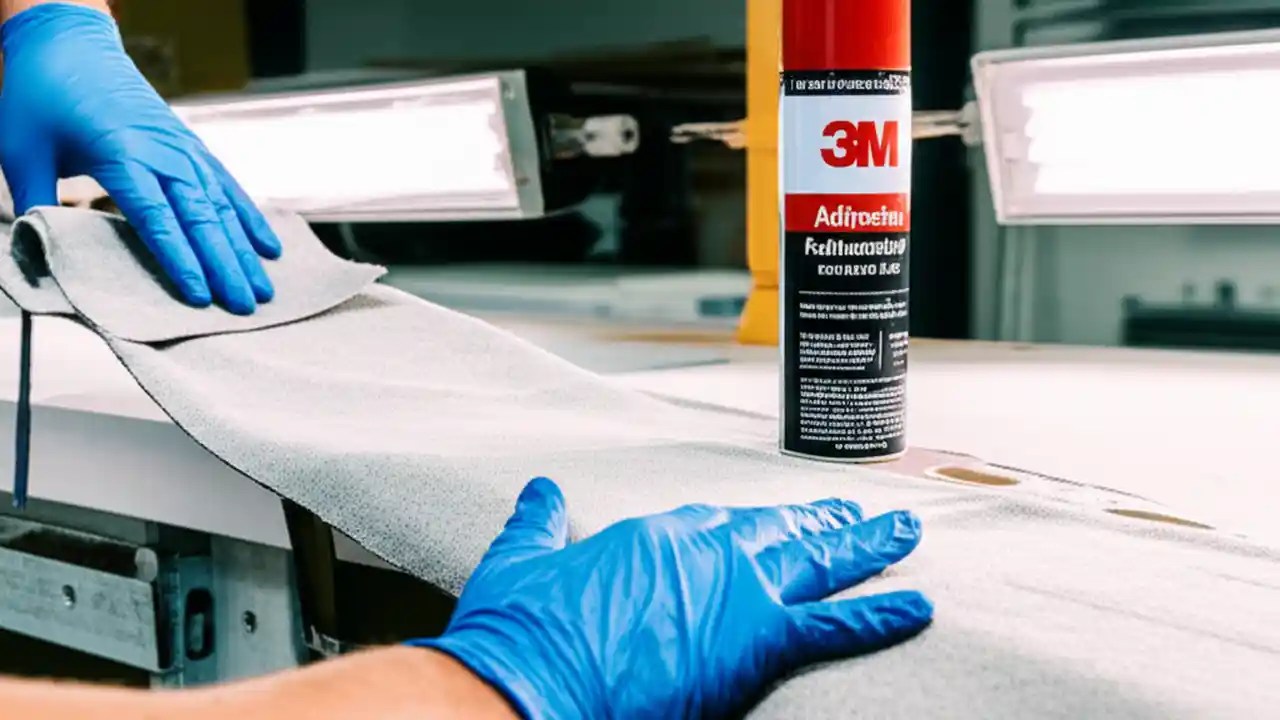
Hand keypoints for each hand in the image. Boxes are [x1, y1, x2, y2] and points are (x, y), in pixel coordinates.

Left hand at [0, 3, 280, 313]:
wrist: (69, 41)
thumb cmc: (42, 93)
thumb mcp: (20, 149)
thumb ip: (34, 203)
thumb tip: (36, 253)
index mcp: (121, 154)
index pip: (157, 217)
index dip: (180, 259)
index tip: (199, 296)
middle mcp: (163, 152)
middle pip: (202, 218)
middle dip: (226, 266)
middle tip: (246, 307)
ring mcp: (183, 148)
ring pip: (222, 206)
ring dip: (244, 250)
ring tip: (264, 289)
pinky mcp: (192, 145)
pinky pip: (228, 186)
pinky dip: (250, 217)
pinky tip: (269, 246)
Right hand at [412, 478, 933, 718]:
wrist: (528, 685)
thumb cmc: (520, 632)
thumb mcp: (521, 560)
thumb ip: (538, 522)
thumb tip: (540, 491)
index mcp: (654, 536)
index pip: (714, 522)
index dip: (744, 526)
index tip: (765, 524)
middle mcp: (705, 551)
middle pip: (778, 530)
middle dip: (819, 521)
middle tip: (855, 511)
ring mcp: (737, 593)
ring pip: (817, 562)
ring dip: (864, 546)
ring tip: (904, 534)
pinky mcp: (756, 644)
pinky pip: (834, 625)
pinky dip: (880, 615)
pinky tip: (918, 607)